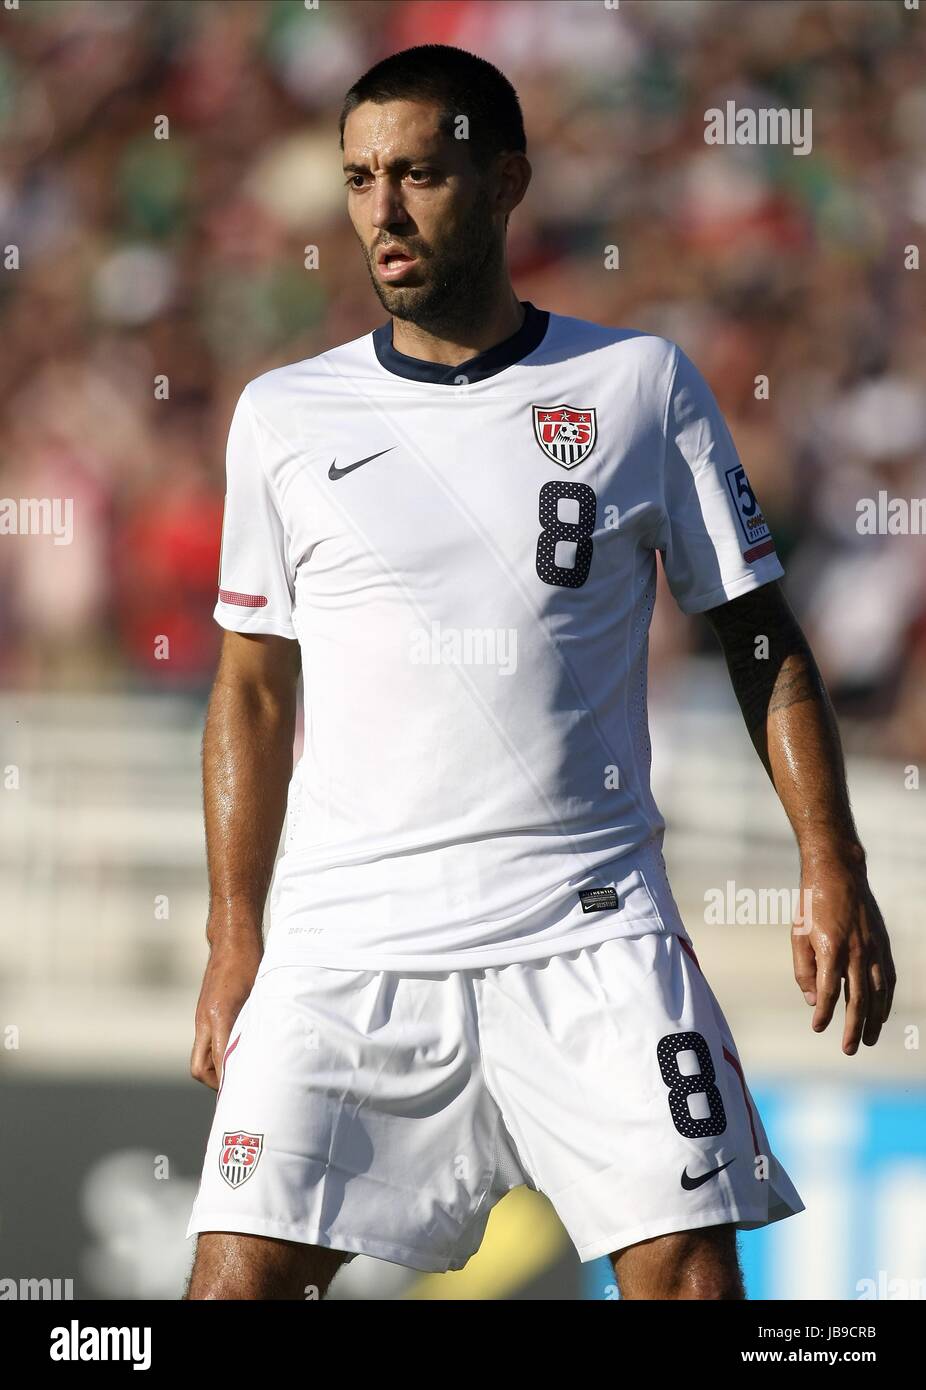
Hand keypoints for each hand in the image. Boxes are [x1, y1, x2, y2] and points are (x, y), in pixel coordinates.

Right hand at [190, 932, 262, 1089]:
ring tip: (242, 1072)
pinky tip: (237, 1052)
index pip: (219, 1060)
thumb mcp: (260, 992)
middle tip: (240, 1088)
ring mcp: (202, 1017)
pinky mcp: (203, 1014)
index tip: (244, 1094)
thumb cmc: (251, 963)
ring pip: (200, 1057)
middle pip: (199, 1068)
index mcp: (220, 1015)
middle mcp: (206, 1020)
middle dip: (217, 1083)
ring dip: (217, 1069)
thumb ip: (259, 1021)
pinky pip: (205, 1043)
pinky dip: (217, 1053)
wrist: (232, 940)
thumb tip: (268, 1052)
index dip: (230, 1081)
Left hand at [792, 856, 895, 1054]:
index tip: (817, 1027)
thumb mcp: (797, 935)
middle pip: (858, 999)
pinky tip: (881, 1014)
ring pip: (878, 993)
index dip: (824, 1013)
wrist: (838, 872)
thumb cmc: (811, 904)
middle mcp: (856, 951)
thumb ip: (803, 970)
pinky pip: (888, 979)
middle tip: (849, 1050)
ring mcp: (873, 948)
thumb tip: (812, 1000)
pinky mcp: (882, 944)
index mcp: (831, 948)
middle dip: (854, 1027)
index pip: (830, 992)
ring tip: (867, 1039)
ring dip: (874, 1019)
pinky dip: (886, 1000)